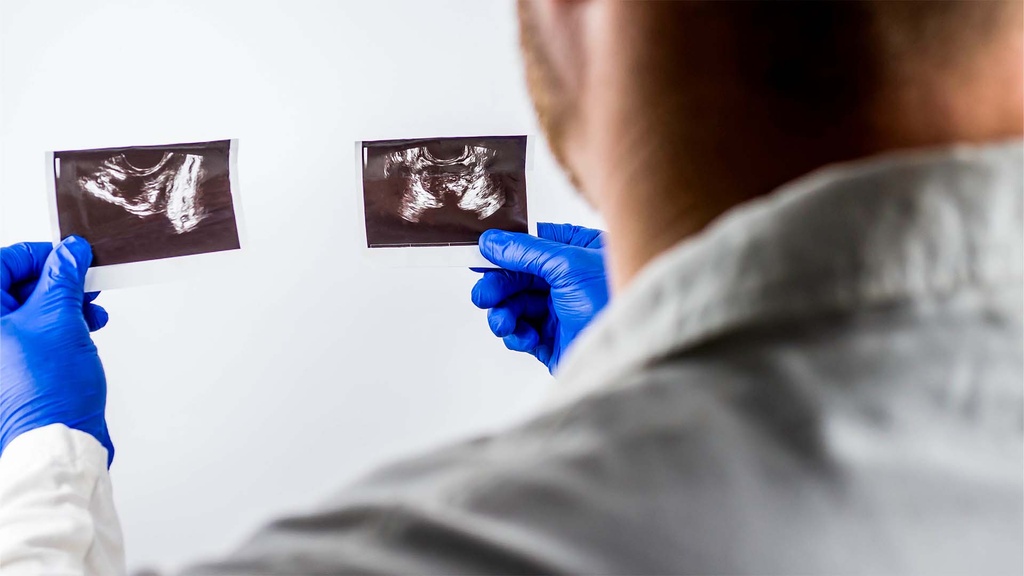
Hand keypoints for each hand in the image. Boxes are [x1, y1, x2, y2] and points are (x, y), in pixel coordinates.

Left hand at [1, 237, 112, 465]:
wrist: (55, 440)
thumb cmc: (46, 390)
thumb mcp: (60, 318)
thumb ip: (63, 277)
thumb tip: (70, 251)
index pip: (3, 263)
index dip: (40, 255)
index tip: (70, 256)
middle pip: (16, 287)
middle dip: (57, 281)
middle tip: (84, 282)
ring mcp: (2, 352)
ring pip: (31, 310)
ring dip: (65, 304)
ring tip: (92, 311)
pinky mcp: (16, 367)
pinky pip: (38, 332)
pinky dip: (63, 325)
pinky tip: (87, 329)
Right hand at [472, 222, 608, 372]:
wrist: (630, 353)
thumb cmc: (615, 302)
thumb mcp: (568, 265)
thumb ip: (526, 251)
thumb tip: (493, 241)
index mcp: (578, 253)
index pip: (531, 244)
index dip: (504, 251)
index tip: (480, 255)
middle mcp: (568, 280)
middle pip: (517, 277)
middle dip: (498, 287)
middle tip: (484, 296)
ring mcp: (560, 311)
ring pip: (515, 306)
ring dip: (504, 314)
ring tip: (504, 323)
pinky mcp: (553, 341)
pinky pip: (521, 333)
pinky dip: (517, 336)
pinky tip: (524, 338)